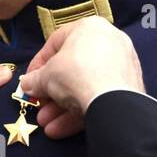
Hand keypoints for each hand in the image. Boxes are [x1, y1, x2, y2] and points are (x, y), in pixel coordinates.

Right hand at [18, 17, 144, 139]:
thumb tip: (27, 85)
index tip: (30, 82)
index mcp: (89, 27)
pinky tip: (62, 129)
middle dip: (52, 92)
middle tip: (40, 106)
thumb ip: (34, 80)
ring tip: (47, 124)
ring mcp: (122, 65)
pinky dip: (81, 110)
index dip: (38, 65)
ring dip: (62, 107)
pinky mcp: (130, 88)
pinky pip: (100, 96)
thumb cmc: (74, 74)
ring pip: (86, 86)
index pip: (56, 43)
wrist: (111, 99)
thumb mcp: (45, 76)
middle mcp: (110, 42)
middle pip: (72, 69)